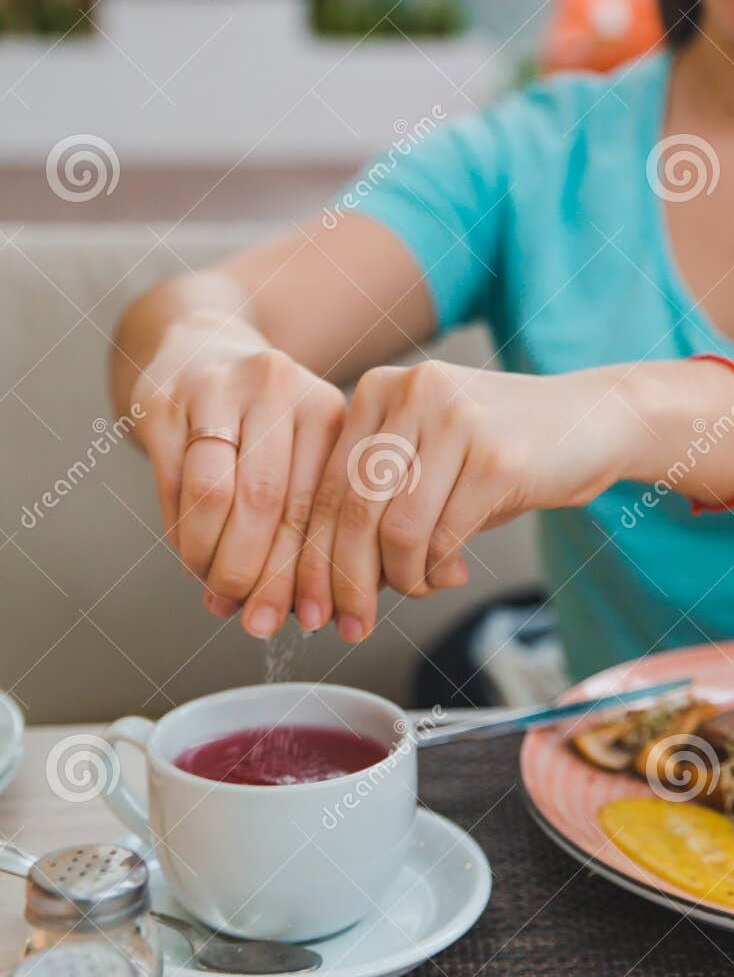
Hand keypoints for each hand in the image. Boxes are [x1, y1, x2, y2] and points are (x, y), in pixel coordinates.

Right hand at [134, 315, 345, 636]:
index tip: (317, 621)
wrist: (200, 351)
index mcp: (326, 408)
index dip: (321, 571)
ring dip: (216, 560)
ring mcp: (217, 389)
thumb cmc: (264, 425)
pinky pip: (174, 486)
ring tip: (221, 596)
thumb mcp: (303, 453)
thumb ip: (313, 520)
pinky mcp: (165, 401)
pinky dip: (185, 537)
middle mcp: (277, 388)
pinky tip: (195, 563)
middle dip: (263, 576)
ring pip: (216, 496)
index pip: (325, 503)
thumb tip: (311, 612)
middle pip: (268, 502)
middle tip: (257, 624)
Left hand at [294, 360, 638, 642]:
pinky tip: (452, 573)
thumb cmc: (498, 451)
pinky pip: (444, 537)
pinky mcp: (497, 458)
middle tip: (351, 626)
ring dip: (402, 579)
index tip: (310, 609)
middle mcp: (412, 393)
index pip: (326, 485)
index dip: (313, 557)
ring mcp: (456, 422)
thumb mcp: (427, 459)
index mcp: (379, 388)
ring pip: (396, 529)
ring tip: (420, 586)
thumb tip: (328, 584)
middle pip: (354, 509)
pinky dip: (439, 571)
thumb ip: (377, 502)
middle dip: (347, 581)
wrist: (592, 421)